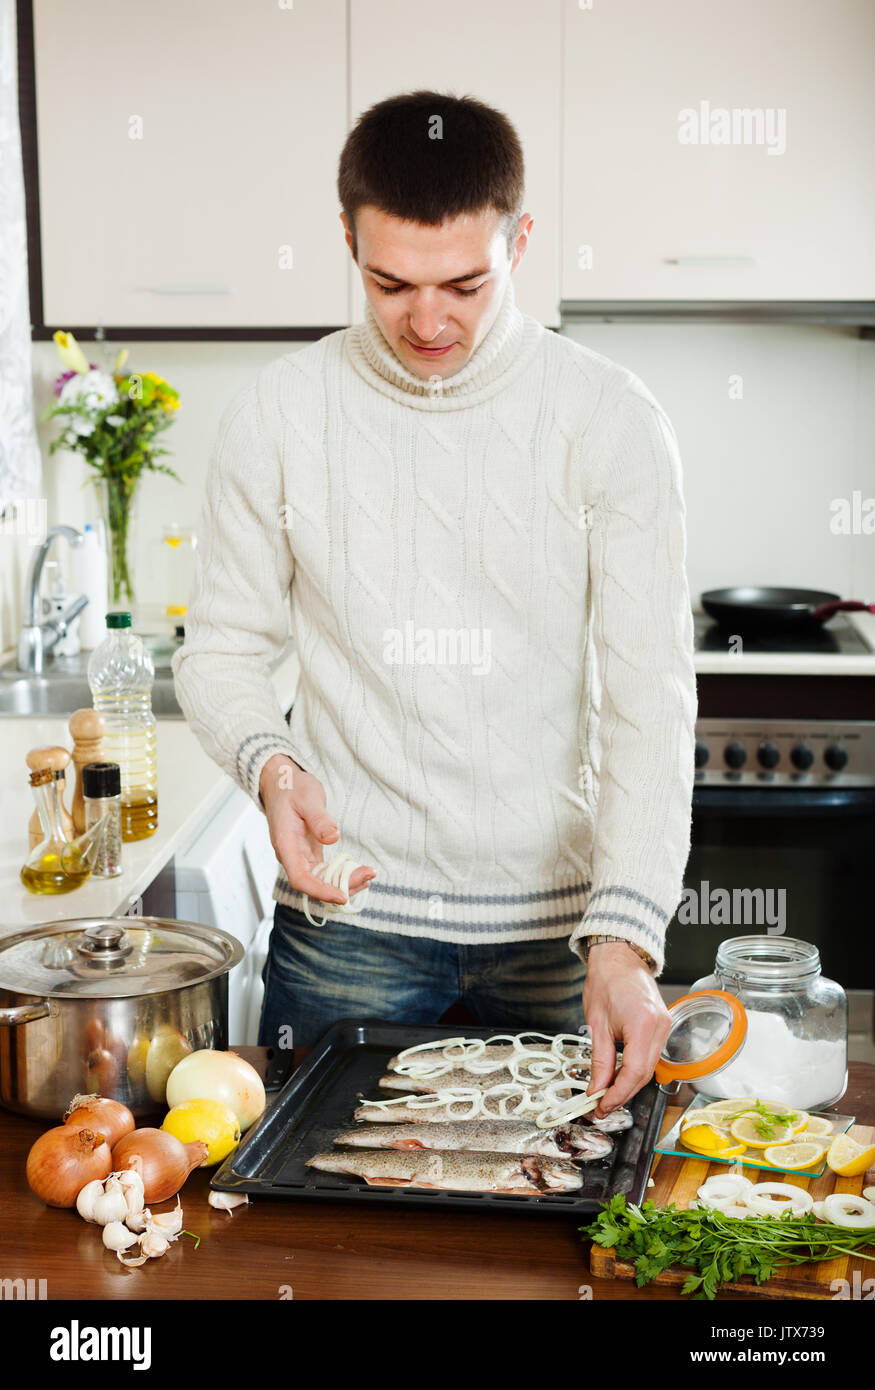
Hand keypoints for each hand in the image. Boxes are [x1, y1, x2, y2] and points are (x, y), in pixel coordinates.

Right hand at [259, 754, 375, 906]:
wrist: (281, 783)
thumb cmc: (292, 788)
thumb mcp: (307, 798)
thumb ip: (319, 819)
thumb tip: (332, 837)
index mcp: (286, 845)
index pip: (300, 878)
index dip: (320, 891)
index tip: (342, 896)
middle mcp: (291, 856)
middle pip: (314, 883)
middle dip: (341, 886)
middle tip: (368, 875)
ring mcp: (300, 856)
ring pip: (321, 880)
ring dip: (344, 882)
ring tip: (369, 875)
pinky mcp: (309, 853)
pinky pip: (325, 871)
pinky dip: (341, 874)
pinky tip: (358, 872)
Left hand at [582, 941, 670, 1117]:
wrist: (619, 956)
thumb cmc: (605, 981)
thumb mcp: (596, 1024)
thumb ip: (599, 1061)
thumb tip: (597, 1089)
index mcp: (643, 1023)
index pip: (634, 1072)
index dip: (618, 1094)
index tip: (601, 1106)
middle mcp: (660, 1026)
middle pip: (645, 1074)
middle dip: (623, 1093)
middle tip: (601, 1105)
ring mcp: (665, 1026)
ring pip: (650, 1067)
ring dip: (629, 1083)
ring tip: (607, 1092)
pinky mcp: (664, 1025)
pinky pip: (652, 1055)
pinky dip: (636, 1068)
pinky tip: (620, 1074)